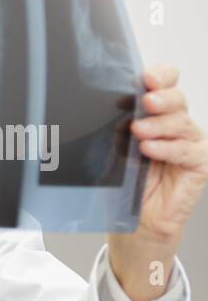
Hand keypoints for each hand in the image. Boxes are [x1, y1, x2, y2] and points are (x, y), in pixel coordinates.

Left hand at [108, 65, 207, 300]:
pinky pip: (187, 150)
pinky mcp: (199, 163)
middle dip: (161, 98)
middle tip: (145, 102)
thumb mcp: (111, 152)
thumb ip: (113, 130)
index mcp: (155, 114)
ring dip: (159, 125)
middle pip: (176, 99)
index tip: (145, 78)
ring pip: (181, 123)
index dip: (160, 76)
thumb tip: (101, 112)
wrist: (134, 224)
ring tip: (139, 132)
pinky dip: (167, 149)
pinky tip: (150, 150)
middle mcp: (175, 124)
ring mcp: (189, 142)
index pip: (165, 84)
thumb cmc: (123, 186)